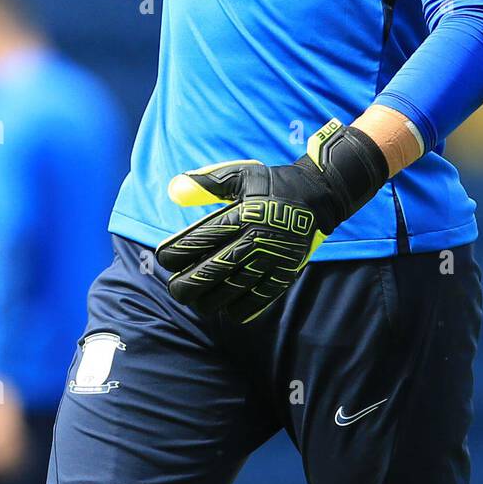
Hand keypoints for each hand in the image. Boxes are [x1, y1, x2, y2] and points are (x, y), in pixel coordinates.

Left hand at [155, 120, 388, 323]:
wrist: (317, 196)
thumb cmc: (271, 184)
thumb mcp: (241, 175)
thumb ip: (207, 183)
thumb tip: (175, 190)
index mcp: (242, 214)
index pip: (200, 239)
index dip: (177, 253)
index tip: (164, 259)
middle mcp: (255, 239)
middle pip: (213, 271)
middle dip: (187, 285)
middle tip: (175, 289)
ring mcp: (272, 259)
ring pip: (233, 290)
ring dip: (209, 300)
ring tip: (196, 300)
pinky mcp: (285, 273)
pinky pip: (258, 299)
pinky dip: (239, 308)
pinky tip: (226, 308)